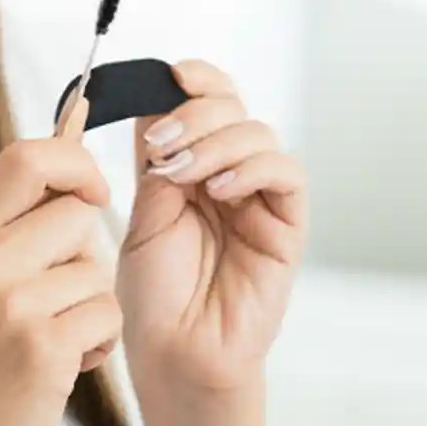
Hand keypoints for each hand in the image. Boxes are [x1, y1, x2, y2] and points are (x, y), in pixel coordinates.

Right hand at [0, 139, 119, 425]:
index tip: (90, 189)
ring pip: (97, 269)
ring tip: (52, 339)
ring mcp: (7, 304)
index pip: (25, 158)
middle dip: (84, 254)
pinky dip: (98, 345)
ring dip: (91, 306)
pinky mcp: (41, 347)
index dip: (74, 162)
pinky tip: (63, 367)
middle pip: (76, 213)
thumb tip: (60, 170)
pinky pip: (107, 315)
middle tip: (57, 296)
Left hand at [116, 59, 308, 393]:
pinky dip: (252, 169)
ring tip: (181, 173)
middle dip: (195, 112)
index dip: (190, 79)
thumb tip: (156, 112)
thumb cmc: (152, 293)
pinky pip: (285, 174)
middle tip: (161, 143)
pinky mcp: (286, 224)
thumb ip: (154, 166)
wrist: (174, 350)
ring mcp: (257, 196)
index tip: (167, 75)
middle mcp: (223, 172)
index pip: (199, 101)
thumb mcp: (140, 218)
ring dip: (216, 142)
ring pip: (257, 133)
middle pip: (230, 107)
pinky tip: (218, 190)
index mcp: (184, 164)